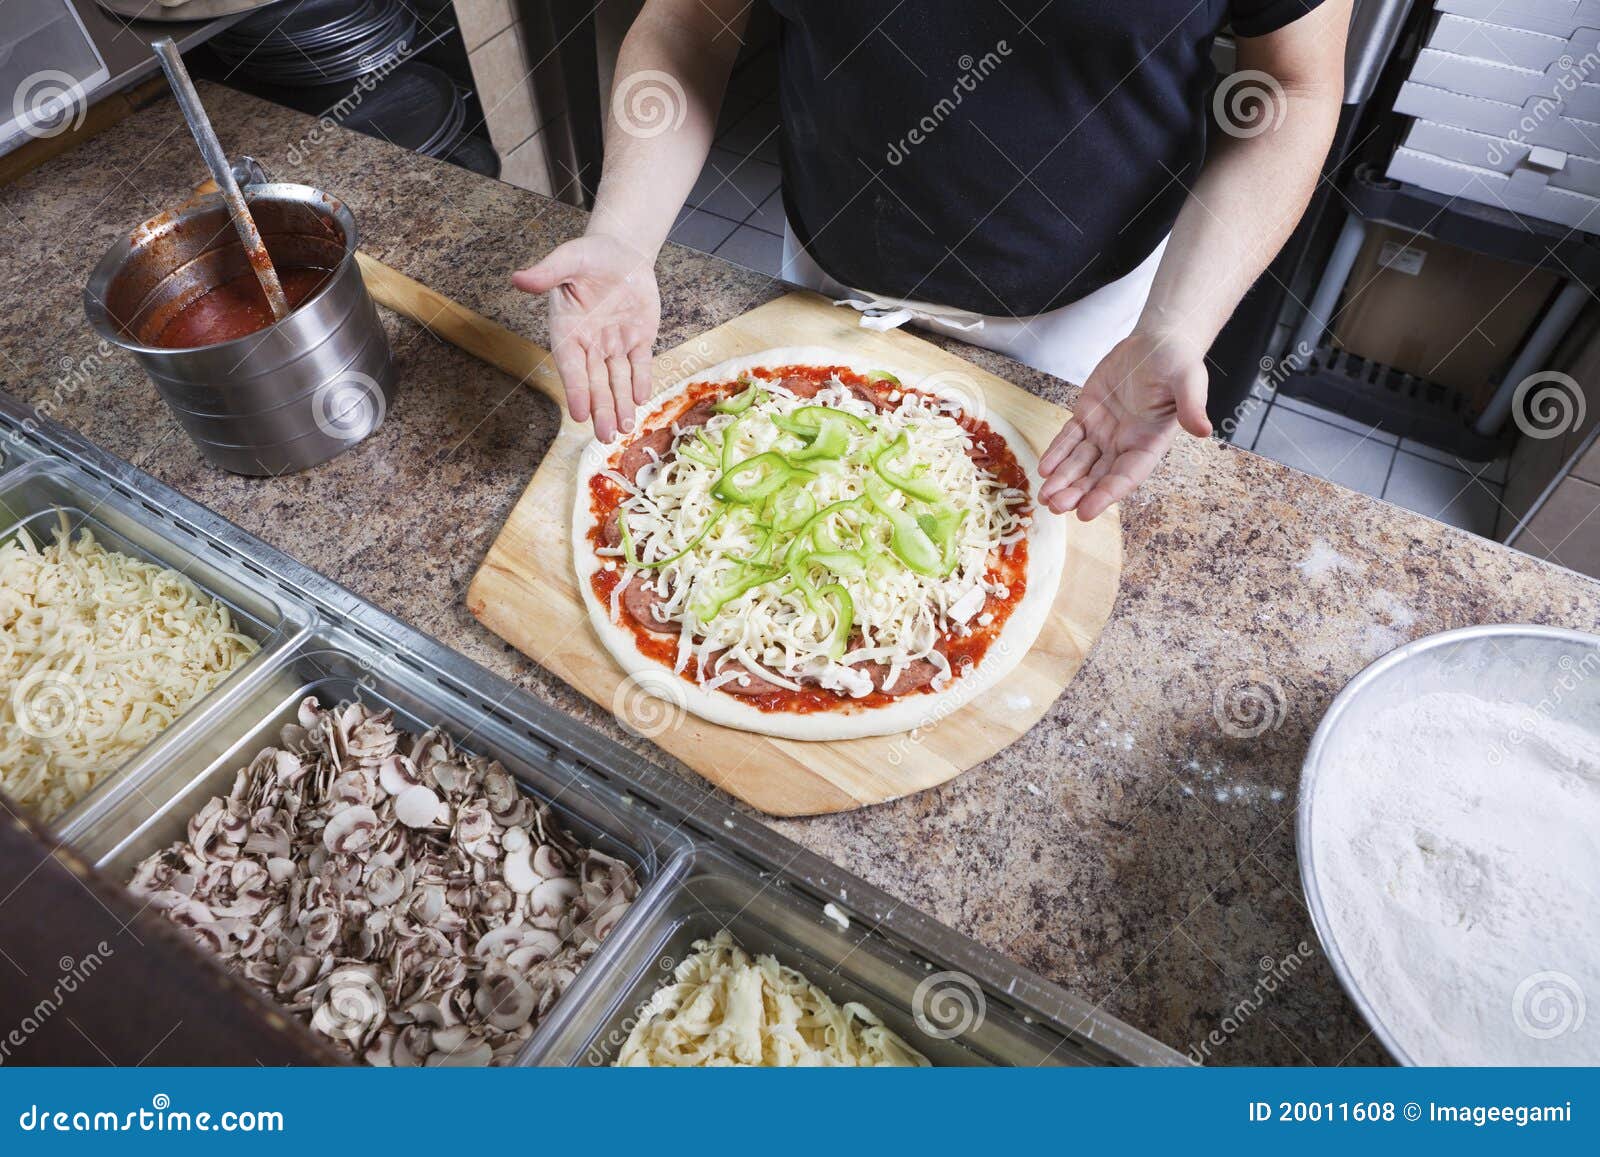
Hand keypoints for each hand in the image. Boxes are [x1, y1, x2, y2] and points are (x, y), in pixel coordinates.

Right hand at [512, 234, 661, 440]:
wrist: (621, 252)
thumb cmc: (589, 255)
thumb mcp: (569, 258)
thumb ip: (547, 272)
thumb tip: (518, 278)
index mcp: (568, 330)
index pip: (571, 366)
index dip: (575, 390)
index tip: (577, 414)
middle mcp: (591, 343)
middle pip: (595, 382)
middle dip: (601, 409)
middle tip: (606, 436)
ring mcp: (616, 343)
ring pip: (618, 380)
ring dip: (621, 404)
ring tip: (624, 429)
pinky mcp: (639, 338)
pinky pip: (640, 364)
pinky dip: (641, 381)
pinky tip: (641, 400)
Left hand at [1037, 330, 1211, 519]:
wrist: (1158, 341)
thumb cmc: (1178, 361)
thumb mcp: (1189, 380)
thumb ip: (1192, 406)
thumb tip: (1203, 430)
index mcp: (1150, 442)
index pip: (1126, 476)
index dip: (1105, 494)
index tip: (1086, 512)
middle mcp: (1126, 442)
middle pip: (1098, 475)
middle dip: (1077, 492)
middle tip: (1055, 507)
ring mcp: (1105, 430)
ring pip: (1080, 462)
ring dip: (1062, 480)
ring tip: (1044, 497)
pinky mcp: (1089, 414)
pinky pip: (1069, 438)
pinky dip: (1056, 453)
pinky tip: (1043, 469)